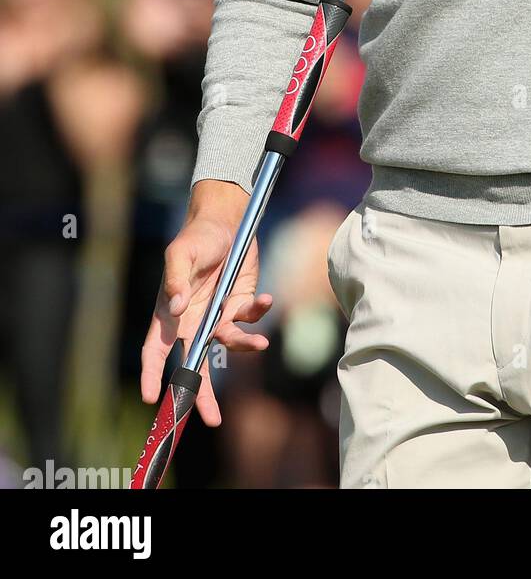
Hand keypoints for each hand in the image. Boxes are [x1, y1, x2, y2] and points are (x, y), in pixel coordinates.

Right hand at [140, 213, 271, 426]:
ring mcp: (218, 315)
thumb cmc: (196, 238)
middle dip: (200, 394)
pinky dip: (260, 312)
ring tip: (260, 345)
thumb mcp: (180, 253)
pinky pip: (251, 318)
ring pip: (229, 344)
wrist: (226, 221)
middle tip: (211, 420)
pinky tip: (267, 298)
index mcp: (170, 314)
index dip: (151, 375)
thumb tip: (176, 308)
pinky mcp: (241, 304)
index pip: (156, 350)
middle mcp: (194, 321)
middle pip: (194, 364)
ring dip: (245, 348)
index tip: (152, 399)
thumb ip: (176, 279)